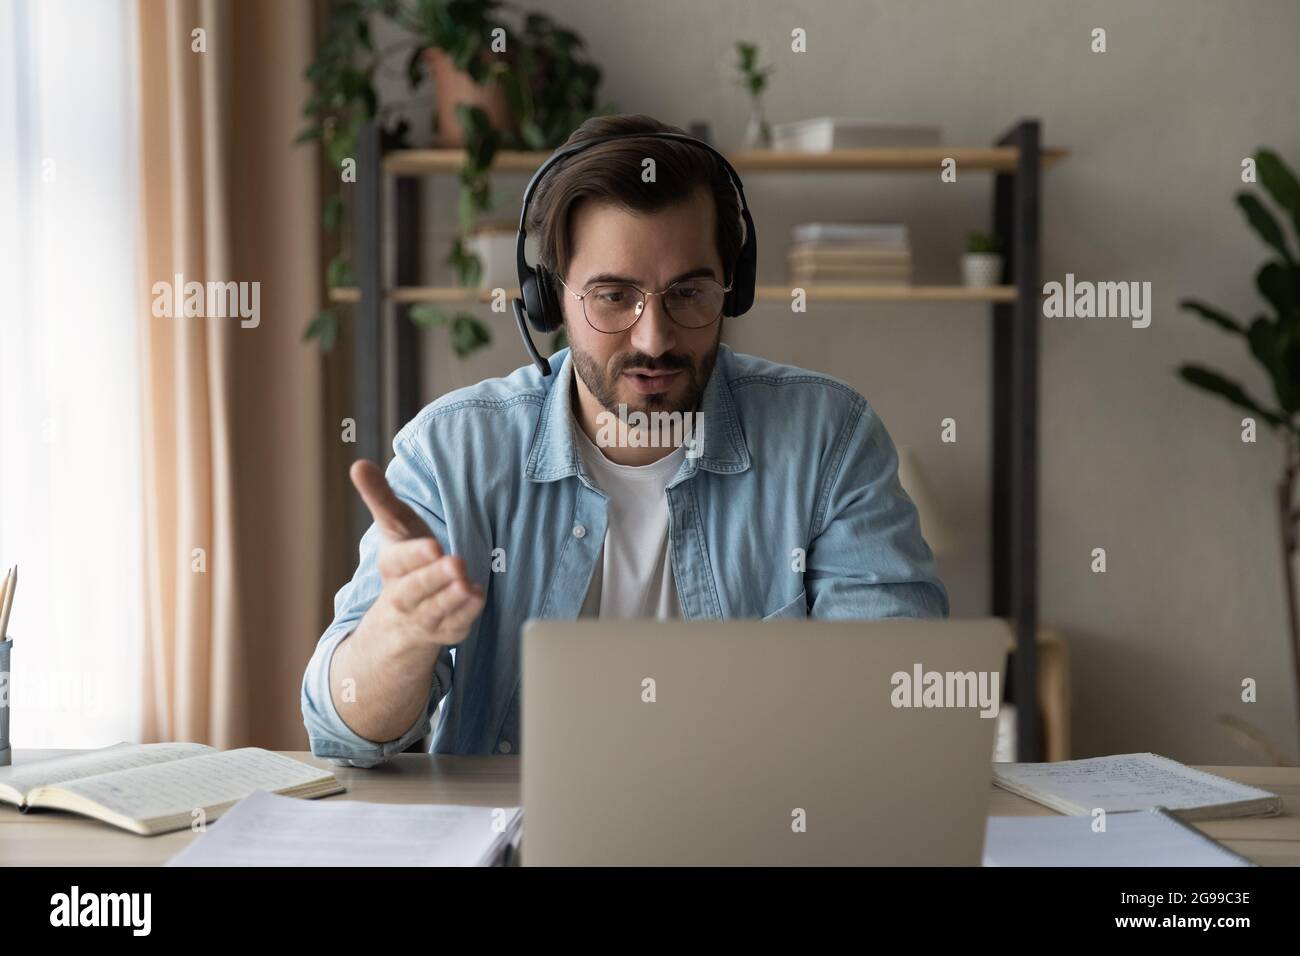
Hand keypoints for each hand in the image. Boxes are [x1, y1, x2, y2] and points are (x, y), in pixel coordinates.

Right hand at [350, 459, 484, 649]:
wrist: (402, 613)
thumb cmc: (404, 558)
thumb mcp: (394, 525)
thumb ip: (380, 496)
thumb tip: (358, 464)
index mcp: (392, 566)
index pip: (399, 562)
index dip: (415, 555)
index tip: (434, 546)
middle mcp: (403, 595)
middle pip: (415, 589)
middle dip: (434, 578)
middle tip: (455, 563)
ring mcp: (424, 616)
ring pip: (435, 610)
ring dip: (452, 599)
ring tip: (468, 585)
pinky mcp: (446, 630)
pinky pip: (455, 625)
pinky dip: (466, 615)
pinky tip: (478, 598)